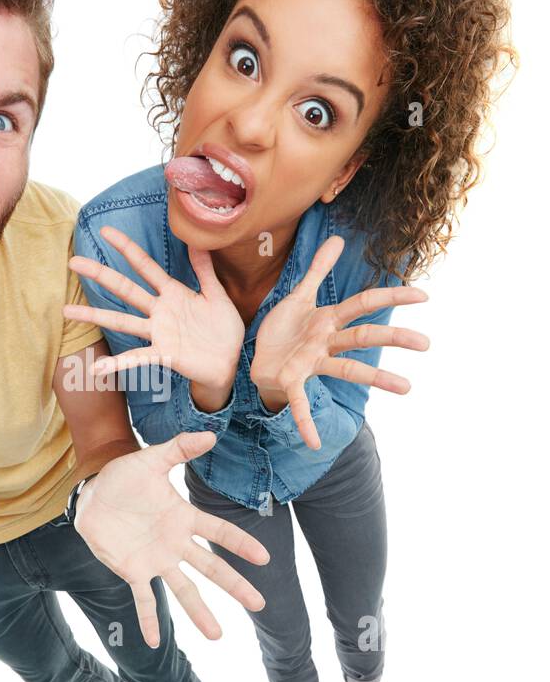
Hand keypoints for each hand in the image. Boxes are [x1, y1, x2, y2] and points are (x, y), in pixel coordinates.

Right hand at [65, 225, 244, 391]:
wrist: (229, 362)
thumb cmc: (222, 329)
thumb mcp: (216, 294)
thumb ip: (204, 270)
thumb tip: (198, 240)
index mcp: (172, 293)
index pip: (145, 266)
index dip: (126, 248)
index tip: (106, 231)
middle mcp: (159, 311)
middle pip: (125, 288)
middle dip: (100, 274)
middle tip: (73, 262)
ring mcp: (158, 333)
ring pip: (121, 321)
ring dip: (95, 315)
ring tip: (67, 311)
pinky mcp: (164, 353)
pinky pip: (137, 357)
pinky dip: (117, 363)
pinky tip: (96, 368)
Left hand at [73, 431, 269, 647]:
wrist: (93, 493)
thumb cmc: (124, 476)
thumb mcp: (151, 459)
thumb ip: (179, 449)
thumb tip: (210, 434)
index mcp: (183, 518)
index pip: (219, 532)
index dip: (240, 544)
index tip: (264, 559)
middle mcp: (176, 544)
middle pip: (211, 568)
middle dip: (235, 586)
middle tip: (260, 605)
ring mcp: (156, 560)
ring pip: (184, 590)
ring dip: (200, 613)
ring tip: (217, 636)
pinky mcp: (133, 571)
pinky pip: (144, 600)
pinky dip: (150, 620)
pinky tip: (155, 643)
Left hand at [250, 235, 429, 449]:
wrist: (256, 358)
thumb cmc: (283, 331)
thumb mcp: (298, 296)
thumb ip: (318, 270)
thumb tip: (338, 239)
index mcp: (328, 320)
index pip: (365, 304)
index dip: (392, 296)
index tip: (424, 294)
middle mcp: (326, 343)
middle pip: (363, 336)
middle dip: (393, 337)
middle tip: (426, 343)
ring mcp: (312, 363)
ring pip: (347, 368)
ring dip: (376, 378)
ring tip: (406, 388)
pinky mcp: (292, 380)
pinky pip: (300, 403)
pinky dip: (306, 422)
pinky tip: (314, 442)